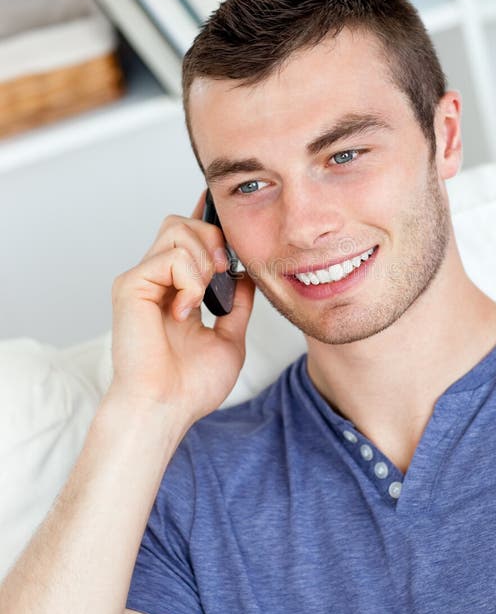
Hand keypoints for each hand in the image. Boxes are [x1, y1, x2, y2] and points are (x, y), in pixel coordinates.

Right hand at [108, 192, 254, 428]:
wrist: (167, 408)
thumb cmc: (190, 386)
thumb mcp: (230, 339)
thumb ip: (236, 305)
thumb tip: (247, 277)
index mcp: (176, 289)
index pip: (187, 238)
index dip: (205, 217)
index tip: (223, 206)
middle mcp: (156, 280)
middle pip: (182, 222)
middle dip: (213, 238)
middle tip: (222, 275)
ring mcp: (141, 280)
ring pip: (177, 229)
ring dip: (203, 260)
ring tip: (202, 297)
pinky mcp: (130, 286)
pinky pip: (171, 256)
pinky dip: (190, 280)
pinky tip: (186, 310)